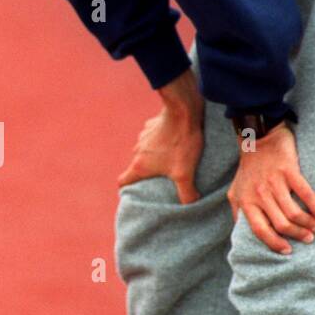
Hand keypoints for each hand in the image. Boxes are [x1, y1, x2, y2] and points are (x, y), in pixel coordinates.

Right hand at [118, 74, 204, 204]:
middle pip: (136, 167)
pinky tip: (174, 141)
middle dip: (146, 174)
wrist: (183, 112)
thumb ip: (187, 192)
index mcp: (140, 166)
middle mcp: (137, 151)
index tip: (134, 193)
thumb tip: (191, 203)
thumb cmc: (181, 143)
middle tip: (161, 178)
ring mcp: (143, 137)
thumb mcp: (185, 172)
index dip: (126, 189)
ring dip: (154, 156)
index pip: (123, 181)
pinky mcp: (151, 125)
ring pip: (144, 152)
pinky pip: (152, 137)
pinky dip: (160, 141)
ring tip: (171, 158)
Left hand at [227, 124, 314, 253]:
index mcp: (246, 202)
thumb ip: (239, 213)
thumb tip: (242, 235)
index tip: (287, 251)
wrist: (257, 139)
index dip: (274, 243)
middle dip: (297, 235)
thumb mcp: (235, 192)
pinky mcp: (288, 170)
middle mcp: (259, 194)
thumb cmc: (247, 170)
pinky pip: (305, 193)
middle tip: (308, 239)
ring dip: (308, 224)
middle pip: (281, 224)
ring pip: (293, 212)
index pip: (260, 230)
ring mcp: (274, 182)